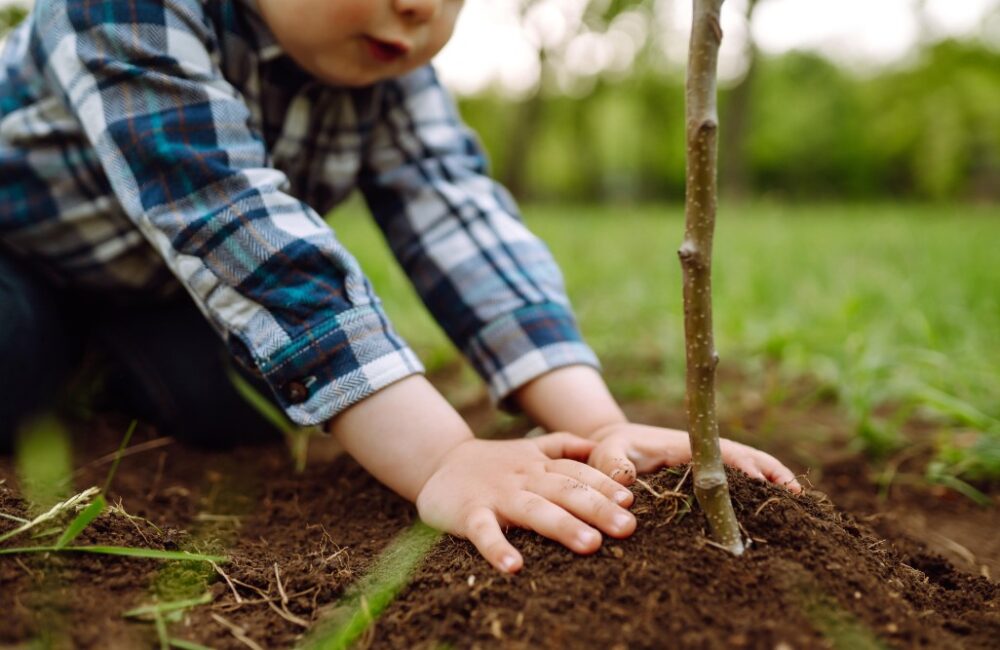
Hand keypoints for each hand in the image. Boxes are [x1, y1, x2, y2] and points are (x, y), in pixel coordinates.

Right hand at [415, 433, 636, 573]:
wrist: (439, 462)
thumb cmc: (495, 462)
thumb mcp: (530, 447)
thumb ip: (564, 445)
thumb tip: (601, 448)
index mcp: (540, 465)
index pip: (578, 473)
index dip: (604, 486)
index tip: (630, 502)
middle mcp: (524, 478)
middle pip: (565, 490)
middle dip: (597, 508)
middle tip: (627, 528)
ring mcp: (497, 496)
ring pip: (533, 509)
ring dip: (562, 526)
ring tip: (590, 545)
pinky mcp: (469, 513)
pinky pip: (484, 531)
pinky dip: (497, 548)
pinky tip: (514, 568)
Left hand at [586, 423, 801, 492]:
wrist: (612, 448)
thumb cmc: (611, 450)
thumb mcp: (607, 454)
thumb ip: (614, 465)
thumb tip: (625, 481)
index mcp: (687, 445)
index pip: (723, 454)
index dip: (745, 467)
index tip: (764, 483)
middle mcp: (706, 453)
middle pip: (749, 461)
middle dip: (773, 478)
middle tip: (799, 503)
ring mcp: (711, 465)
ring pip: (753, 471)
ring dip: (775, 486)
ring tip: (801, 510)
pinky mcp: (710, 480)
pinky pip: (742, 485)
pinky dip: (764, 493)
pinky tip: (780, 515)